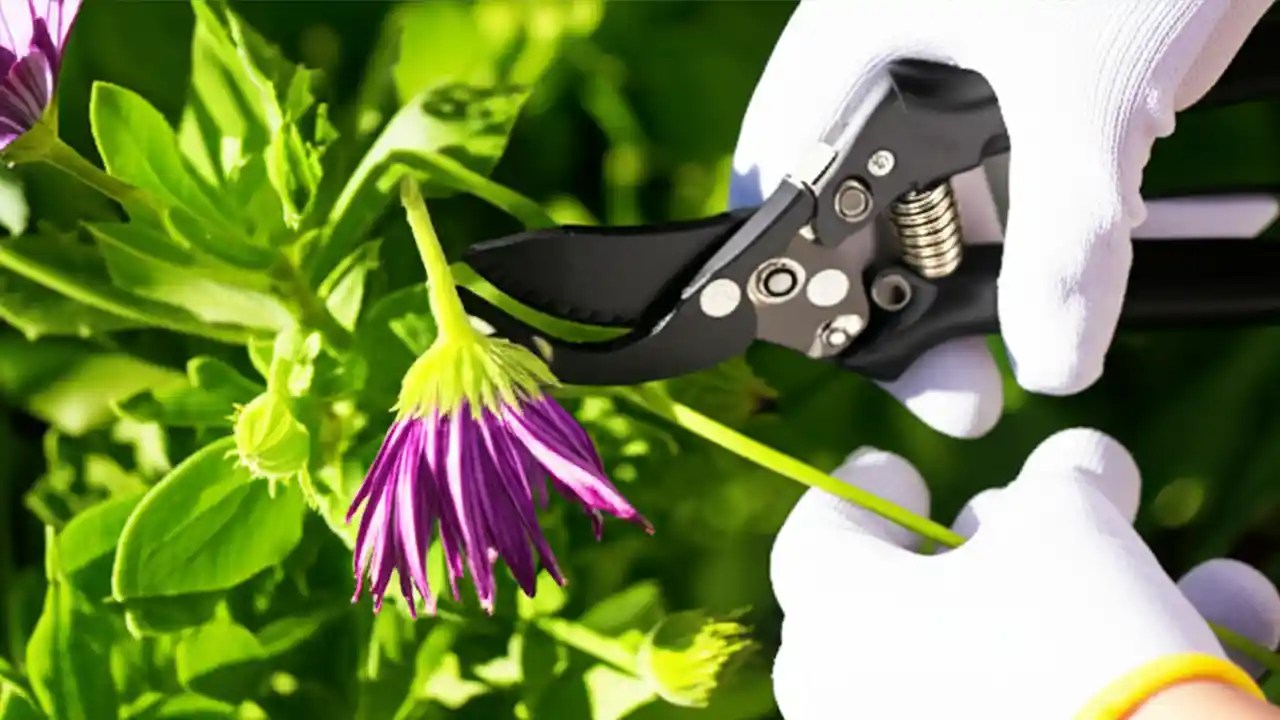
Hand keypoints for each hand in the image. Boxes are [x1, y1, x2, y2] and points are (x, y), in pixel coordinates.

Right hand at [730, 0, 1277, 437]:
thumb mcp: (1089, 96)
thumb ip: (1064, 239)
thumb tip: (1050, 368)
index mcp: (850, 40)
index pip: (779, 187)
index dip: (803, 286)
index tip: (872, 362)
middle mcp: (882, 51)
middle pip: (856, 206)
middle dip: (911, 300)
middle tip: (966, 388)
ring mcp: (951, 56)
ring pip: (937, 193)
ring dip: (987, 270)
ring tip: (1042, 330)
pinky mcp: (1017, 62)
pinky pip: (1004, 165)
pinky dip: (1041, 220)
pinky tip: (1092, 264)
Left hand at [770, 429, 1279, 718]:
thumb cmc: (1071, 641)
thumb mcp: (1067, 526)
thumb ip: (1060, 481)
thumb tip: (1080, 465)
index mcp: (834, 614)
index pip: (820, 532)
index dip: (867, 488)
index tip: (907, 471)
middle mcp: (847, 697)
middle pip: (910, 598)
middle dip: (995, 548)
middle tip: (1049, 517)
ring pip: (991, 660)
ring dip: (1086, 608)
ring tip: (1187, 579)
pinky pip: (1027, 713)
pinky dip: (1103, 680)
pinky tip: (1220, 632)